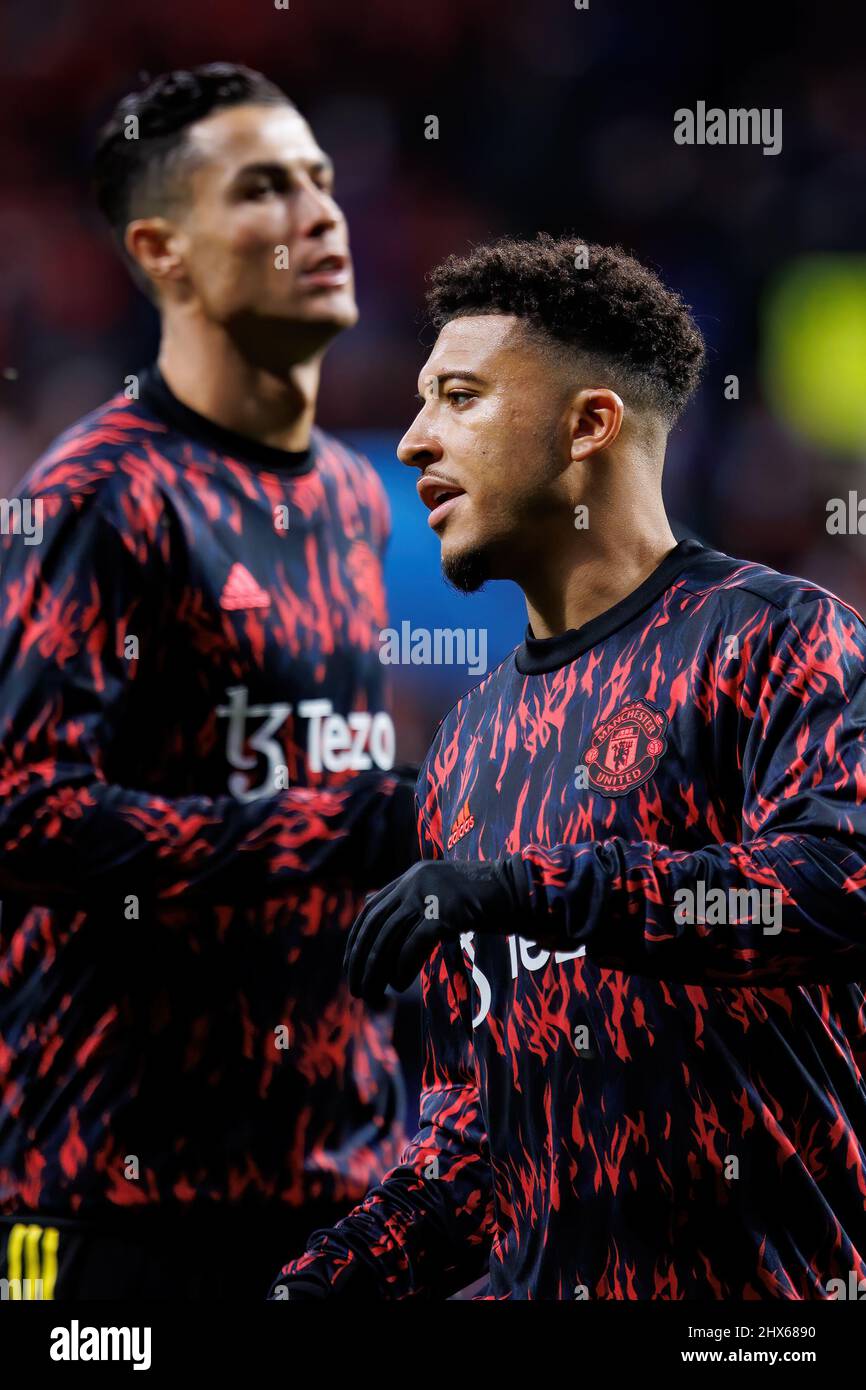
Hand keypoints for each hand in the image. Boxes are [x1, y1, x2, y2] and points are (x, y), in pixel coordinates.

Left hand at [345, 858, 525, 1002]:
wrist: (523, 891)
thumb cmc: (487, 899)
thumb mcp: (445, 895)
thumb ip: (415, 903)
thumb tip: (376, 913)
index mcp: (414, 876)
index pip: (372, 909)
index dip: (357, 939)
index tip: (350, 965)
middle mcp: (417, 881)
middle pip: (376, 925)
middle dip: (361, 960)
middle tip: (357, 989)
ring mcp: (431, 895)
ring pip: (389, 937)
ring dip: (376, 970)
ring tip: (373, 994)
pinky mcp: (446, 913)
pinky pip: (413, 945)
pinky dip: (402, 967)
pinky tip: (399, 984)